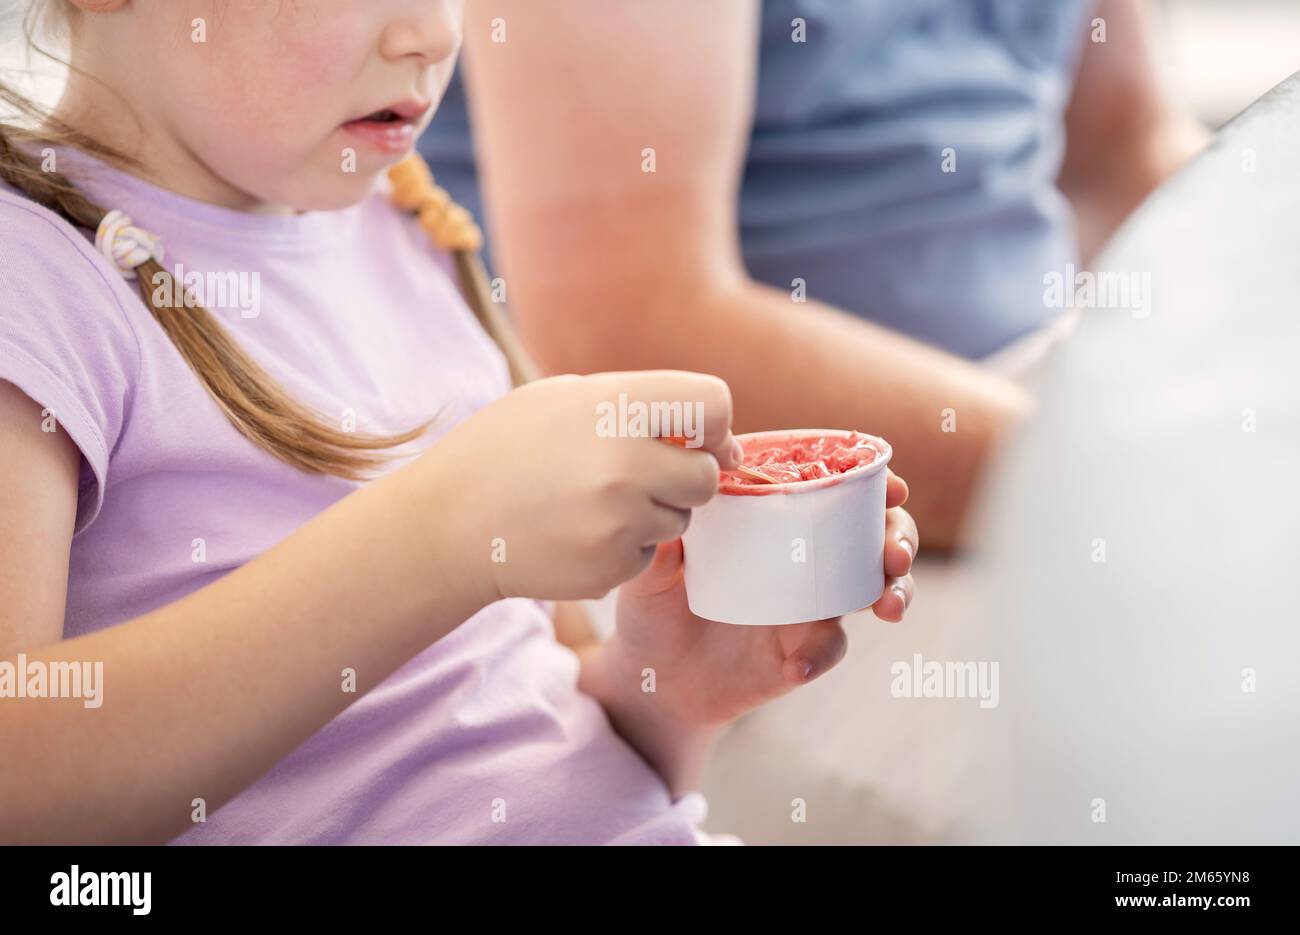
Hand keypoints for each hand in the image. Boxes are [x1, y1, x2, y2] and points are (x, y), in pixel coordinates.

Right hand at [428, 370, 739, 601]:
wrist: (447, 524)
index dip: (714, 426)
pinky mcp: (611, 566)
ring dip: (655, 513)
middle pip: (707, 474)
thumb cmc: (505, 451)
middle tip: (646, 478)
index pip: (712, 405)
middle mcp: (624, 463)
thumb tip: (713, 434)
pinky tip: (578, 533)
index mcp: (614, 406)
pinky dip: (625, 547)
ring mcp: (619, 519)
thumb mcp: (563, 398)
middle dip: (687, 478)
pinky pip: (647, 554)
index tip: (701, 441)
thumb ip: (637, 404)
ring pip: (680, 518)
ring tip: (595, 503)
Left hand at [596, 471, 914, 727]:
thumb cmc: (653, 608)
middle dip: (899, 535)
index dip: (869, 479)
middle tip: (894, 553)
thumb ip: (665, 546)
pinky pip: (830, 647)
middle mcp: (801, 554)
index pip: (829, 484)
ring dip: (895, 590)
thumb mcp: (649, 574)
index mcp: (772, 516)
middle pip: (871, 532)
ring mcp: (809, 602)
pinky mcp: (805, 648)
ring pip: (872, 585)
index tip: (891, 485)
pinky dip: (821, 653)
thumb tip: (678, 510)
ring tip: (888, 605)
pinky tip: (798, 665)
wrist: (654, 682)